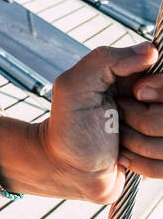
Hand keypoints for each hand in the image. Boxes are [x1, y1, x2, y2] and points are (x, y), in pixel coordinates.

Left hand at [39, 41, 160, 203]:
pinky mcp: (162, 158)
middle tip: (118, 119)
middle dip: (143, 120)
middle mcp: (155, 104)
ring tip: (117, 140)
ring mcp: (160, 132)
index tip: (135, 92)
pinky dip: (142, 164)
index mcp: (140, 80)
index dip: (160, 89)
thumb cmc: (68, 126)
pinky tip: (123, 157)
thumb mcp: (75, 85)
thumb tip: (151, 51)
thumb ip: (107, 59)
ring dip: (140, 145)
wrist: (65, 168)